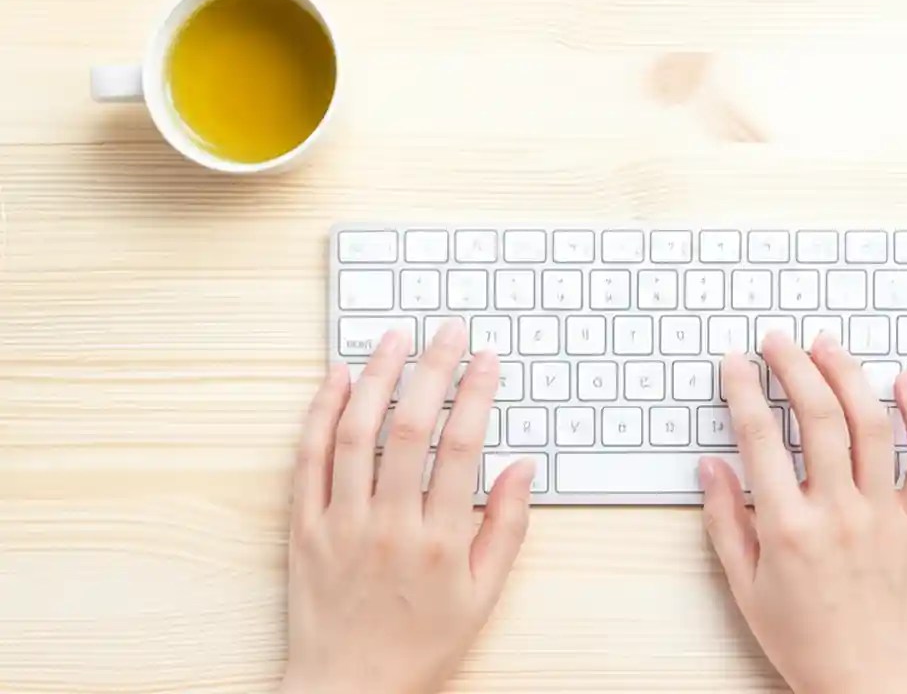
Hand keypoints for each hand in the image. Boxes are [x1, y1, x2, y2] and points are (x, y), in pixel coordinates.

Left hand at [282, 323, 535, 693]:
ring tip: (394, 338)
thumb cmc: (421, 646)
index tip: (487, 359)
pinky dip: (320, 413)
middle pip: (410, 426)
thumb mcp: (484, 597)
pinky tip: (335, 379)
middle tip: (448, 331)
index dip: (477, 393)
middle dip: (433, 368)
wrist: (349, 689)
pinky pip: (308, 458)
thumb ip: (506, 529)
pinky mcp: (303, 527)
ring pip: (356, 432)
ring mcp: (340, 522)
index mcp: (439, 540)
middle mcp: (388, 524)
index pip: (461, 446)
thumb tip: (520, 468)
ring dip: (376, 376)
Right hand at [701, 333, 906, 693]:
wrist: (871, 682)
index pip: (760, 438)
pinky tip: (905, 383)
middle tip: (777, 341)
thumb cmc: (806, 641)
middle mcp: (838, 513)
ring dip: (848, 376)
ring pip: (871, 425)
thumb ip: (724, 522)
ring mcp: (883, 514)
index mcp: (788, 529)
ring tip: (827, 348)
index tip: (735, 364)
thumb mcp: (745, 587)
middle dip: (793, 367)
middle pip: (818, 417)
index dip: (743, 390)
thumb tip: (710, 468)